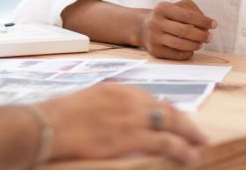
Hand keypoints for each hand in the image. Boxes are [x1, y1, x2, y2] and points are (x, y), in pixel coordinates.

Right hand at [40, 83, 205, 163]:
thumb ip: (105, 107)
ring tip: (199, 143)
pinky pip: (165, 142)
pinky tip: (189, 156)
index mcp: (116, 89)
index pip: (149, 98)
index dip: (165, 109)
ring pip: (170, 123)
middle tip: (196, 131)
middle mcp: (128, 99)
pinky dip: (181, 149)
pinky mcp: (130, 137)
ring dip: (188, 134)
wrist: (46, 125)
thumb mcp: (85, 103)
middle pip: (165, 107)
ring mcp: (130, 117)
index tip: (174, 117)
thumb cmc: (58, 118)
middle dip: (183, 120)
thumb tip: (113, 119)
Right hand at [140, 0, 216, 60]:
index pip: (187, 15)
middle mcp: (156, 22)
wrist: (144, 27)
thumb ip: (194, 12)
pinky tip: (191, 50)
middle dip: (201, 35)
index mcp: (162, 8)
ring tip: (201, 44)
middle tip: (209, 37)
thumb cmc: (168, 16)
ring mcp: (154, 37)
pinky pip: (175, 55)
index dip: (203, 21)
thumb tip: (207, 26)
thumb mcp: (178, 6)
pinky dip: (187, 53)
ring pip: (180, 44)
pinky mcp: (155, 50)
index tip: (214, 24)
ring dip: (195, 45)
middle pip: (184, 31)